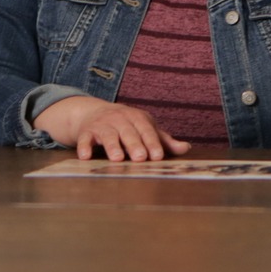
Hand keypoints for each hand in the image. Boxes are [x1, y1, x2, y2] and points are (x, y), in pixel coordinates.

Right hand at [36, 95, 191, 160]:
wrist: (95, 113)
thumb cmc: (127, 125)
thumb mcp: (145, 129)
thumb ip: (164, 141)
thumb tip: (186, 148)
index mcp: (137, 118)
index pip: (147, 130)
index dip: (153, 143)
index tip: (158, 156)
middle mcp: (120, 119)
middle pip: (128, 132)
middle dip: (135, 145)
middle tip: (140, 158)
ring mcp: (102, 125)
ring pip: (108, 135)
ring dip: (112, 146)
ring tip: (118, 159)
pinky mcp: (86, 132)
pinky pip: (85, 139)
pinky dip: (84, 147)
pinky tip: (85, 157)